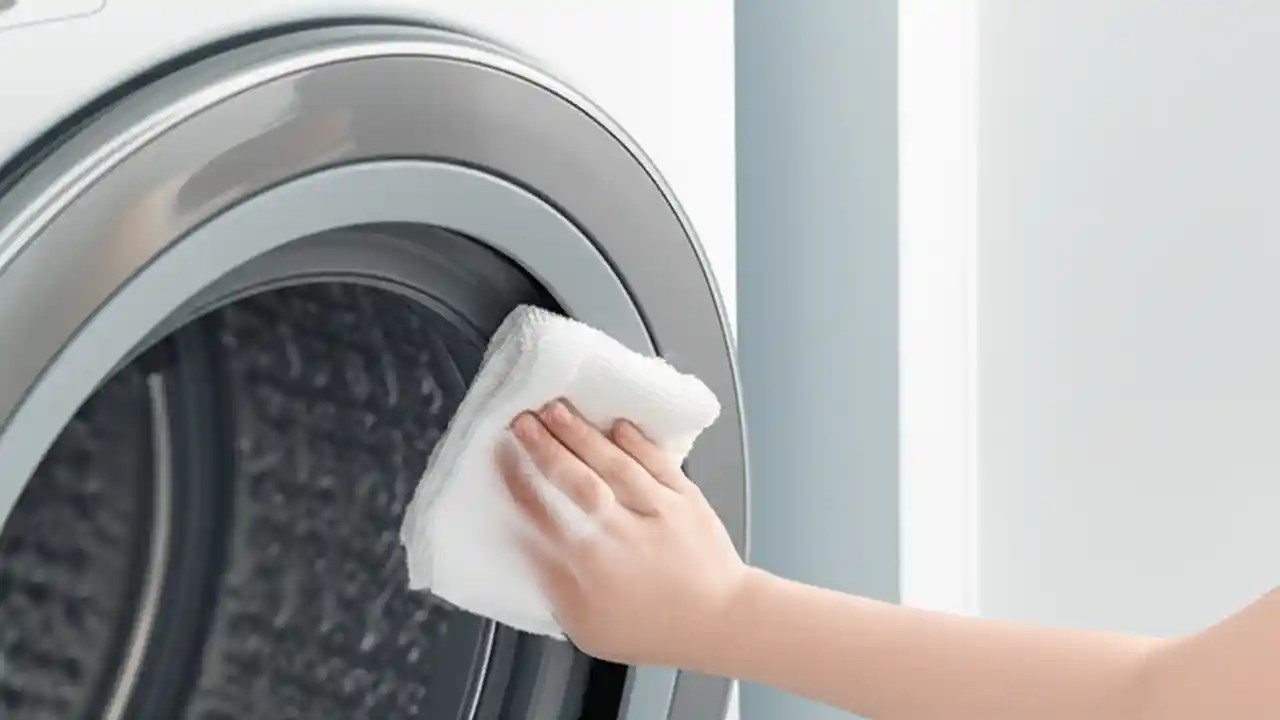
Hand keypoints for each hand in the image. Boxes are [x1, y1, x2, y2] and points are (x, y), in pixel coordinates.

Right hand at [500, 400, 747, 668]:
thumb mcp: (588, 627)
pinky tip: (618, 424)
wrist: (721, 622)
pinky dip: (638, 442)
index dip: (518, 482)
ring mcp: (656, 512)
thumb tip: (527, 548)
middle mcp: (621, 534)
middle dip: (545, 447)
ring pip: (613, 464)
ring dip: (582, 434)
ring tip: (556, 408)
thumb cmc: (653, 628)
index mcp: (591, 567)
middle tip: (522, 421)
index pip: (543, 516)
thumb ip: (555, 586)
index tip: (503, 457)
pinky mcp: (686, 499)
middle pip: (575, 481)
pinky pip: (658, 463)